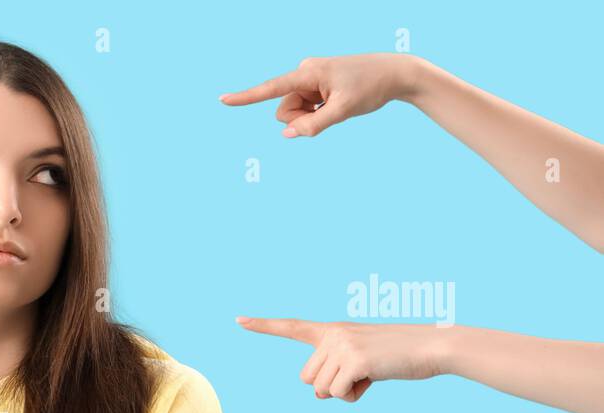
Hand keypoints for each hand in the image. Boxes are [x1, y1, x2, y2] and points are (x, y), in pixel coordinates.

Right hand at [219, 53, 422, 137]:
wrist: (395, 74)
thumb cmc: (371, 87)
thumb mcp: (343, 110)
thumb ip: (313, 125)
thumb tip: (287, 134)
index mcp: (308, 73)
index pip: (271, 88)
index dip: (246, 97)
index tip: (223, 99)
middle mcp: (304, 73)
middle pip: (285, 110)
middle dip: (301, 119)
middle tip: (330, 112)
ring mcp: (310, 80)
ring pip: (295, 112)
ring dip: (311, 118)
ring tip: (337, 107)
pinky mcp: (317, 86)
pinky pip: (306, 109)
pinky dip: (319, 113)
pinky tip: (338, 103)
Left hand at [236, 316, 451, 400]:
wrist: (432, 347)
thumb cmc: (398, 356)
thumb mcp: (361, 360)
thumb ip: (334, 370)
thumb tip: (317, 393)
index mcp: (333, 330)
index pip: (292, 327)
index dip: (264, 325)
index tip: (238, 319)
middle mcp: (333, 335)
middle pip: (308, 379)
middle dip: (331, 385)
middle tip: (362, 373)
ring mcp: (342, 346)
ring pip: (321, 390)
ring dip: (345, 391)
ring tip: (371, 373)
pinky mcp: (354, 361)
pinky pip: (339, 394)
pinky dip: (355, 395)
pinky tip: (375, 378)